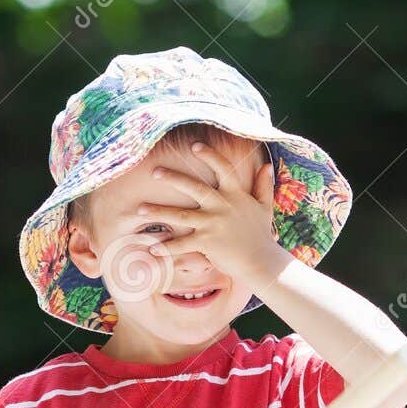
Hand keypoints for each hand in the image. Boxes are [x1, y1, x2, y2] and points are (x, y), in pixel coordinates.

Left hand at [134, 141, 289, 293]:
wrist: (261, 262)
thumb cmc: (261, 234)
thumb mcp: (264, 207)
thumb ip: (263, 186)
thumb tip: (267, 165)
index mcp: (236, 195)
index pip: (223, 169)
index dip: (210, 156)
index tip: (194, 145)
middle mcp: (223, 206)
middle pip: (195, 188)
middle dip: (173, 178)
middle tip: (154, 171)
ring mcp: (213, 224)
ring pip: (181, 216)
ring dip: (159, 212)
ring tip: (139, 209)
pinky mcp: (207, 243)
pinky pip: (182, 245)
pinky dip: (166, 248)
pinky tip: (151, 248)